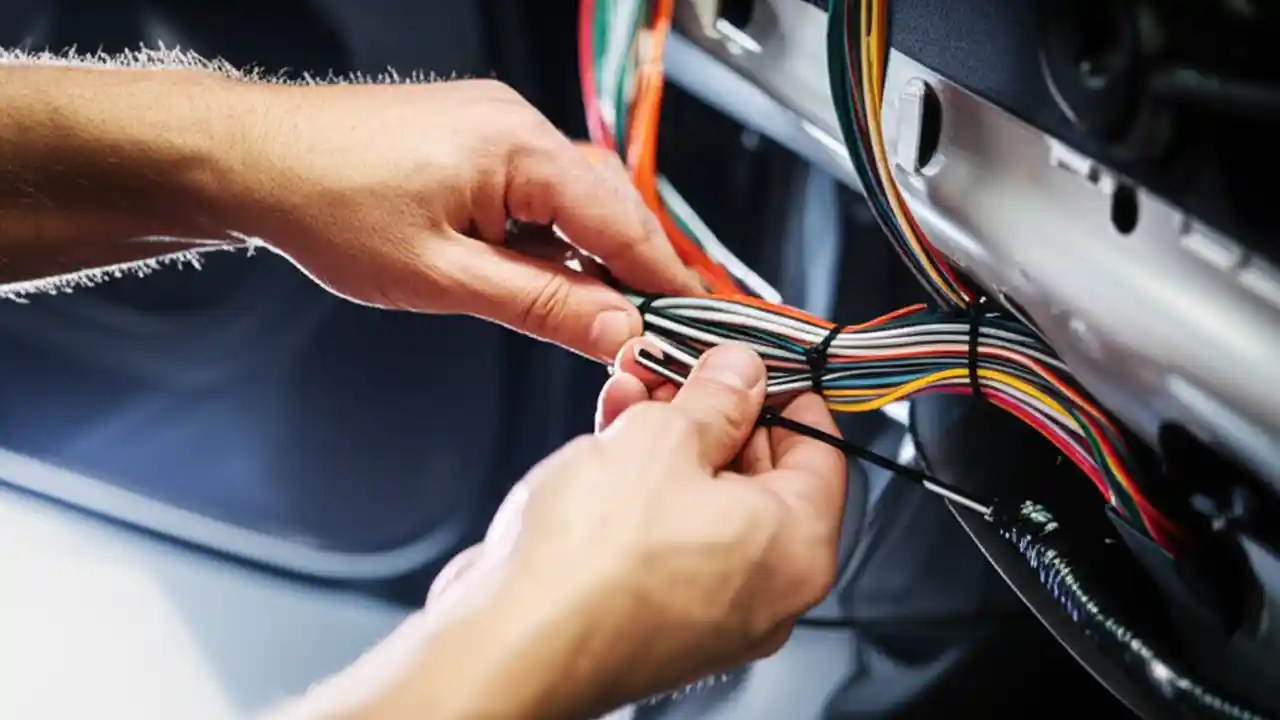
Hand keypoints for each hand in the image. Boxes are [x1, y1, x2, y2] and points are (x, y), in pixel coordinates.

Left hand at [230, 79, 698, 359]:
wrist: (251, 158)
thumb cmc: (329, 208)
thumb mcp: (444, 278)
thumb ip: (542, 306)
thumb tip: (620, 330)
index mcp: (521, 149)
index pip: (624, 222)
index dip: (666, 281)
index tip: (697, 327)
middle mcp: (519, 124)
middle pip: (609, 206)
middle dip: (633, 272)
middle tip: (650, 335)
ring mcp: (497, 125)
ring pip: (575, 199)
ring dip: (591, 257)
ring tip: (598, 318)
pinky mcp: (475, 137)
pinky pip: (539, 189)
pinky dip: (553, 237)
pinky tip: (548, 278)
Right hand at [417, 341, 847, 716]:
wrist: (510, 642)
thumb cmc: (591, 564)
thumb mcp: (664, 439)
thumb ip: (715, 398)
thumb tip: (739, 374)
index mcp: (796, 549)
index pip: (821, 451)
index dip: (785, 391)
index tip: (752, 359)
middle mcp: (764, 590)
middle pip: (759, 474)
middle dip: (713, 409)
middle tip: (679, 364)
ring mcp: (707, 609)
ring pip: (705, 499)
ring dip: (670, 438)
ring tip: (632, 389)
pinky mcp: (652, 614)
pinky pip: (668, 534)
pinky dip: (646, 484)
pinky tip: (611, 437)